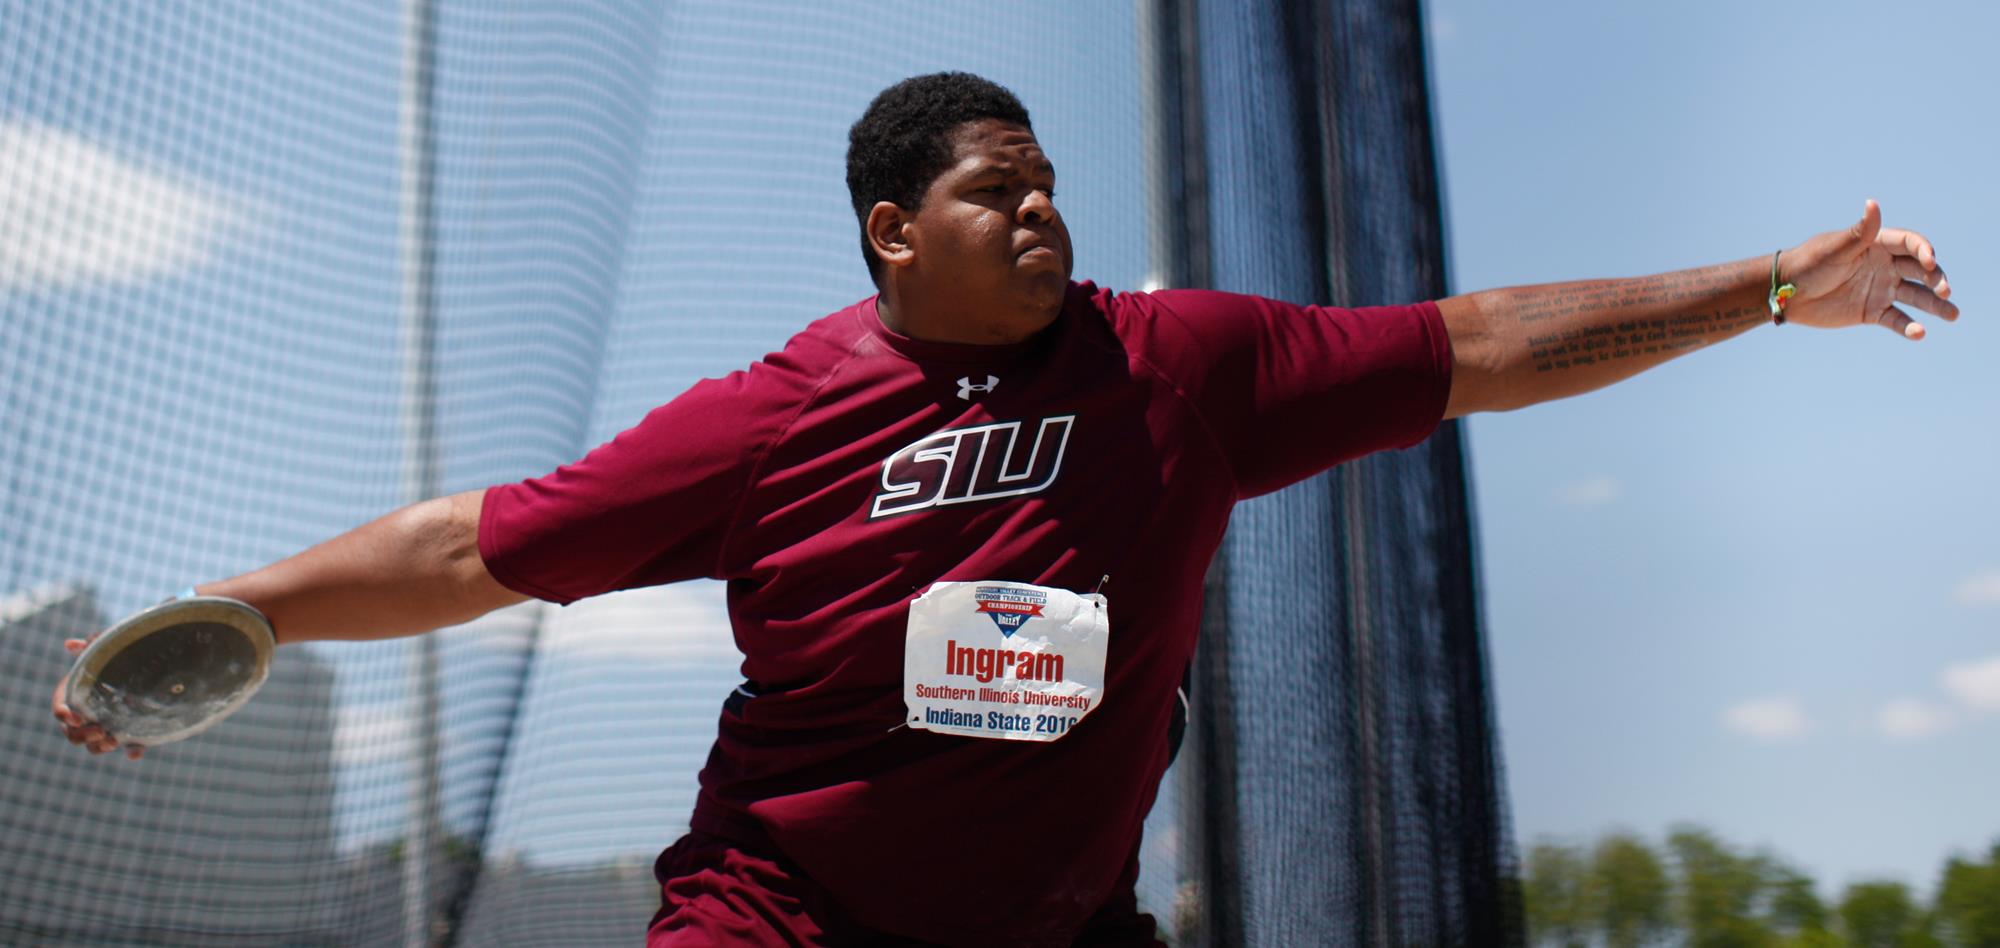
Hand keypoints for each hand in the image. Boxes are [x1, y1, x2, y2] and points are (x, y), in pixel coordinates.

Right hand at [50, 634, 145, 759]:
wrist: (151, 665)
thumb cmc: (119, 653)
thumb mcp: (106, 647)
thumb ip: (91, 644)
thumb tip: (71, 644)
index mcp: (75, 695)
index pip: (60, 709)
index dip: (63, 715)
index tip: (75, 716)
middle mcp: (87, 714)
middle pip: (73, 734)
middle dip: (82, 735)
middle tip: (99, 730)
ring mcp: (107, 724)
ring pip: (94, 745)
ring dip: (100, 746)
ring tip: (112, 741)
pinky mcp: (129, 731)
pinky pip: (128, 746)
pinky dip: (131, 751)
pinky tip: (136, 751)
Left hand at [1779, 199, 1956, 339]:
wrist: (1786, 293)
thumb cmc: (1808, 263)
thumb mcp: (1835, 248)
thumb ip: (1860, 232)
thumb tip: (1873, 203)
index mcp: (1878, 245)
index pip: (1911, 244)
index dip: (1924, 251)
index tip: (1929, 262)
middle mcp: (1885, 266)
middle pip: (1920, 271)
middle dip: (1936, 279)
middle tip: (1946, 290)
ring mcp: (1881, 289)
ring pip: (1916, 296)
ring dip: (1935, 304)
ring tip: (1953, 314)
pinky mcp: (1872, 312)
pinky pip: (1897, 320)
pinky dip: (1909, 327)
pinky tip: (1920, 333)